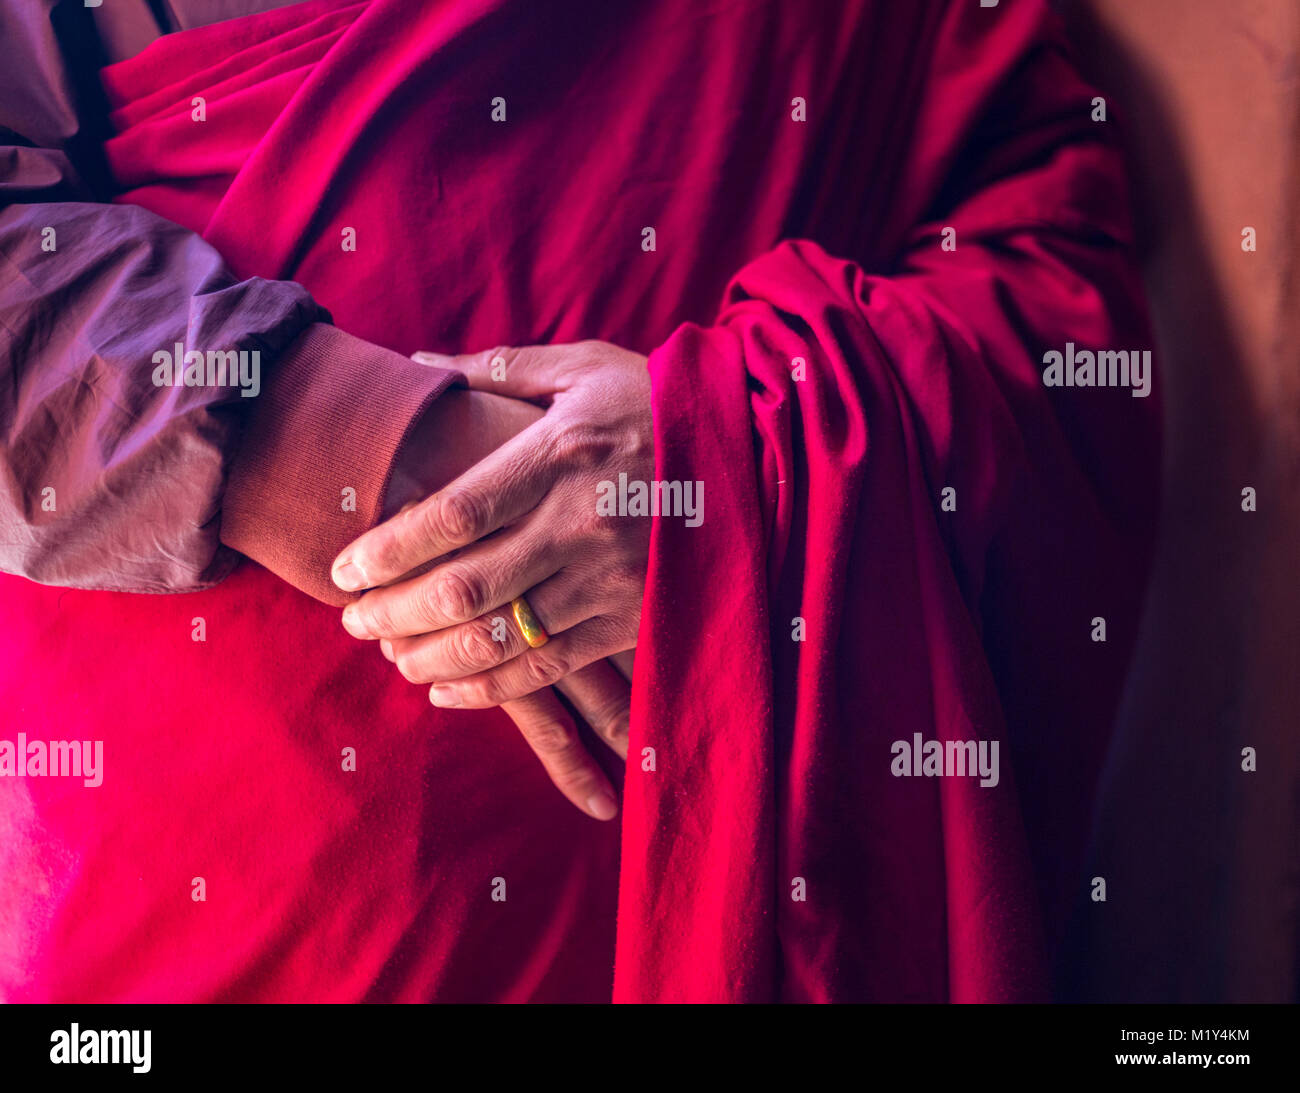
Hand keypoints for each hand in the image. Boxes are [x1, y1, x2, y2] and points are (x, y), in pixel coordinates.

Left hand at [339, 342, 651, 819]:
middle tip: (352, 621)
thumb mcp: (585, 368)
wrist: (756, 455)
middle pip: (465, 586)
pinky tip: (444, 689)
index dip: (390, 549)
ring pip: (500, 637)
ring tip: (391, 657)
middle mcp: (580, 523)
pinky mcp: (630, 618)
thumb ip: (500, 369)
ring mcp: (608, 579)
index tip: (344, 571)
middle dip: (394, 613)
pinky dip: (489, 688)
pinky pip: (548, 668)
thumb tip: (417, 365)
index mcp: (559, 454)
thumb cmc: (658, 404)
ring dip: (431, 657)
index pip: (454, 513)